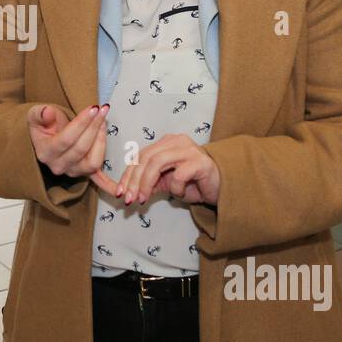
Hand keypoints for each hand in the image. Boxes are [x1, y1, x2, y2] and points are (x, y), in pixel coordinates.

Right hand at [27, 103, 108, 180]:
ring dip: (101, 141)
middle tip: (103, 110)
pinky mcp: (85, 173)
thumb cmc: (45, 125)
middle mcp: (58, 166)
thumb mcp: (36, 115)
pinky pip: (98, 180)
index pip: (66, 139)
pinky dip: (110, 185)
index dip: (82, 124)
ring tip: (104, 122)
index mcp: (45, 152)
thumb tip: (47, 113)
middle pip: (81, 149)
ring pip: (93, 162)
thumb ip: (40, 114)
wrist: (47, 136)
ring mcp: (73, 171)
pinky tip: (120, 190)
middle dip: (94, 127)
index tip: (93, 109)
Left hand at [91, 134, 220, 207]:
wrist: (221, 188)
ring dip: (146, 183)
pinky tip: (180, 194)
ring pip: (157, 162)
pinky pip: (179, 174)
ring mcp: (189, 149)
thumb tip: (125, 192)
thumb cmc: (193, 184)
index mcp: (166, 143)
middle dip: (134, 180)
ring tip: (143, 199)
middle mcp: (176, 141)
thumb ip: (148, 183)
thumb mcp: (165, 183)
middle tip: (130, 199)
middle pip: (146, 157)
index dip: (128, 174)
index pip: (140, 155)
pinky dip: (175, 187)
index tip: (120, 193)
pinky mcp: (201, 162)